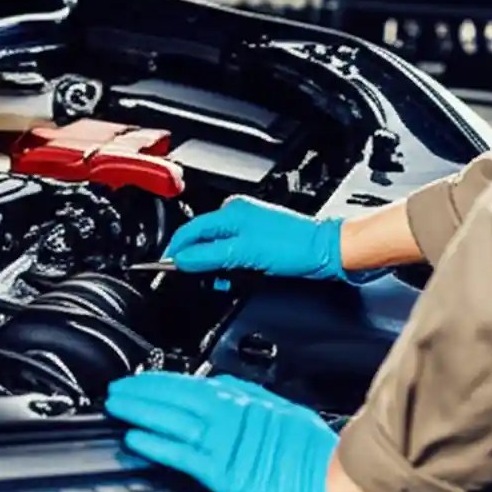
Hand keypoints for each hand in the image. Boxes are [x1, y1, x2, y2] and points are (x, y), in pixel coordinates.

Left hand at [106, 371, 377, 491]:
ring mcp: (226, 442)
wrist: (336, 483)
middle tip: (119, 386)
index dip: (168, 382)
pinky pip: (180, 453)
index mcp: (250, 403)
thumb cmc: (322, 456)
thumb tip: (231, 390)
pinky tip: (135, 436)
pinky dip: (155, 443)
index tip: (148, 380)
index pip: (199, 385)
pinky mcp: (221, 471)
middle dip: (145, 389)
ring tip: (116, 403)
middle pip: (179, 396)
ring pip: (173, 419)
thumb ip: (256, 401)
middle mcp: (234, 416)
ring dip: (141, 409)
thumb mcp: (288, 414)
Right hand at [162, 196, 344, 278]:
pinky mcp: (257, 241)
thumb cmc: (295, 245)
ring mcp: (248, 228)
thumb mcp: (244, 253)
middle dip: (197, 260)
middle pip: (202, 240)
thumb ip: (209, 257)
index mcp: (230, 211)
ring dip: (215, 266)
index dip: (176, 250)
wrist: (325, 251)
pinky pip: (232, 253)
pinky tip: (236, 275)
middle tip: (196, 278)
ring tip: (222, 279)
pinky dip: (229, 266)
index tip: (166, 266)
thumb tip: (182, 260)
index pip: (190, 230)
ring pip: (216, 249)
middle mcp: (237, 215)